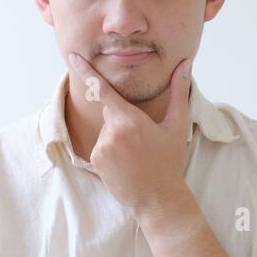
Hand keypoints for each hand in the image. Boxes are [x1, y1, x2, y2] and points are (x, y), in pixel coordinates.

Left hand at [66, 52, 193, 222]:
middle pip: (110, 111)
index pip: (103, 89)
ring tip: (135, 155)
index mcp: (130, 118)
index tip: (73, 57)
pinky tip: (125, 163)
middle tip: (141, 140)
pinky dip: (110, 151)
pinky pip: (100, 146)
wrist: (158, 199)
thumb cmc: (169, 161)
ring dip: (117, 136)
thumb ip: (179, 91)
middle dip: (122, 118)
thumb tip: (184, 64)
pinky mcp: (95, 160)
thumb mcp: (176, 126)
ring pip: (106, 130)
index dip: (86, 71)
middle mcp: (112, 131)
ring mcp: (101, 147)